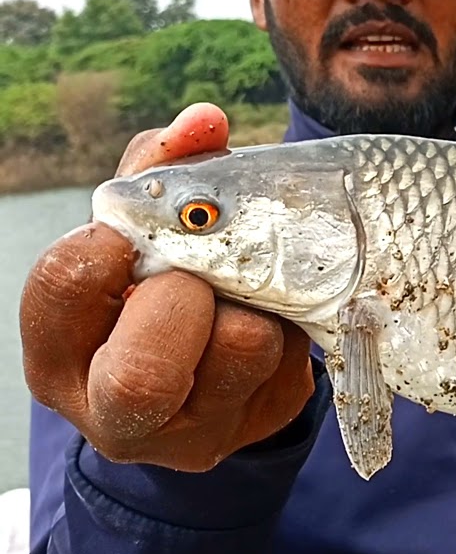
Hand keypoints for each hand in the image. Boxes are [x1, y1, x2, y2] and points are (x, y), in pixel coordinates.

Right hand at [19, 103, 315, 471]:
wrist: (217, 361)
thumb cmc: (162, 279)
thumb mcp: (144, 232)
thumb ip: (160, 170)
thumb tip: (204, 123)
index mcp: (61, 357)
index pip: (60, 289)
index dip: (103, 246)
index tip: (131, 230)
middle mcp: (115, 413)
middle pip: (143, 372)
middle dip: (185, 297)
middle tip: (201, 272)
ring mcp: (197, 430)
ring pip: (243, 349)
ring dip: (256, 295)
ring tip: (249, 284)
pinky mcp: (265, 418)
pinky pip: (296, 350)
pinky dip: (296, 311)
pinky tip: (282, 308)